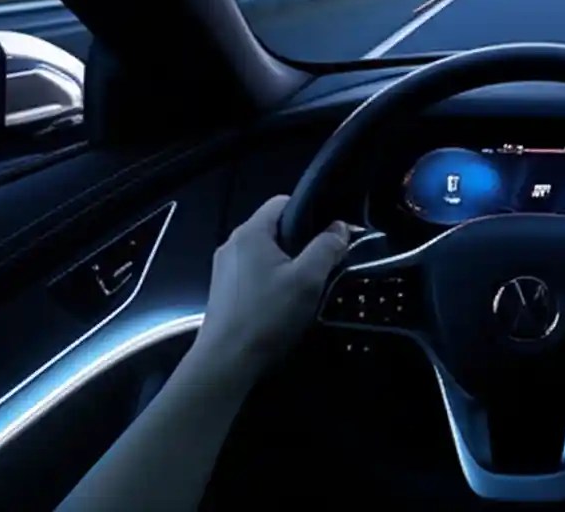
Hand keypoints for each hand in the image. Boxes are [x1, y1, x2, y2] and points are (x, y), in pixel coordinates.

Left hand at [197, 195, 350, 375]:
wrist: (226, 361)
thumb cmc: (268, 315)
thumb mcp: (307, 280)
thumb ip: (326, 247)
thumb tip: (340, 227)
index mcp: (251, 232)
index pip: (282, 202)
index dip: (310, 212)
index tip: (331, 235)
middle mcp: (233, 243)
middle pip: (274, 227)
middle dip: (301, 241)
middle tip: (325, 262)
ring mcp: (225, 268)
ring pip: (265, 251)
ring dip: (288, 262)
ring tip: (308, 284)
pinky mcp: (224, 289)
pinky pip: (254, 271)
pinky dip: (272, 278)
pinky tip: (284, 300)